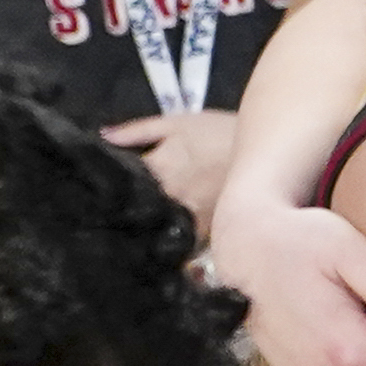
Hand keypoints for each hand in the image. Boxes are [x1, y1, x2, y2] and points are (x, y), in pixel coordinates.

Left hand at [103, 109, 239, 237]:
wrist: (266, 151)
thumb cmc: (220, 132)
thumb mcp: (178, 122)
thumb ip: (137, 131)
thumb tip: (102, 137)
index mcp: (158, 166)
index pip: (120, 180)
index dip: (109, 185)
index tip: (99, 190)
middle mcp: (169, 194)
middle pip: (136, 208)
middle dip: (125, 209)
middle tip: (115, 211)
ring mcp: (188, 216)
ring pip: (156, 228)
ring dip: (148, 228)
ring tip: (144, 228)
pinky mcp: (207, 233)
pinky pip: (181, 243)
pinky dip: (173, 243)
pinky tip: (168, 243)